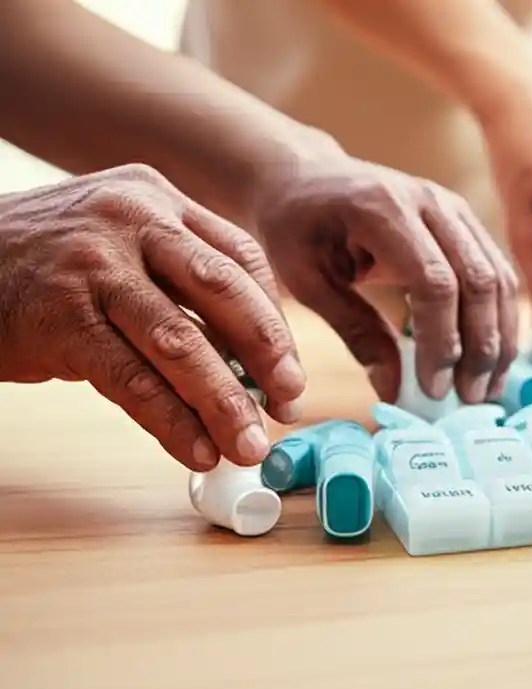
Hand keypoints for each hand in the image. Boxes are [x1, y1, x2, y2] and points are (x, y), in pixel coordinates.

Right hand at [0, 165, 303, 469]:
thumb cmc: (43, 264)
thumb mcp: (115, 241)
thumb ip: (176, 277)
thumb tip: (250, 360)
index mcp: (156, 199)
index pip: (241, 259)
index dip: (275, 321)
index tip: (290, 372)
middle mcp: (131, 220)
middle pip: (224, 293)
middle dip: (268, 357)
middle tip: (291, 406)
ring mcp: (93, 267)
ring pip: (181, 342)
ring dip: (224, 402)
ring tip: (250, 445)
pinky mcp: (60, 318)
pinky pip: (131, 379)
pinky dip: (171, 421)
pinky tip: (196, 449)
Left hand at [249, 153, 517, 404]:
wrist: (305, 176)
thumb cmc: (295, 228)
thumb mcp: (307, 281)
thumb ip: (354, 331)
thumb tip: (394, 391)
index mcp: (383, 208)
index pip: (435, 282)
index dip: (441, 341)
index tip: (431, 390)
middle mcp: (430, 200)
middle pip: (478, 280)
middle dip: (481, 347)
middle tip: (469, 400)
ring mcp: (455, 207)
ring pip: (499, 278)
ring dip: (499, 339)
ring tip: (485, 389)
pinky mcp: (466, 221)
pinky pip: (498, 273)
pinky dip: (500, 320)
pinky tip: (490, 360)